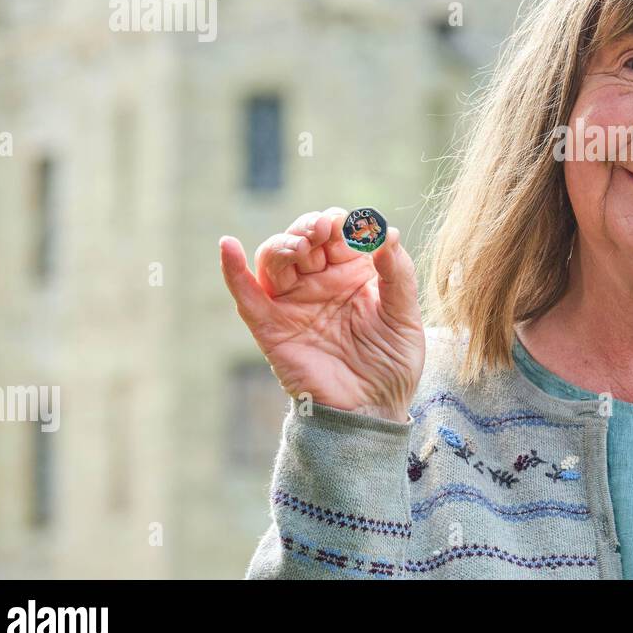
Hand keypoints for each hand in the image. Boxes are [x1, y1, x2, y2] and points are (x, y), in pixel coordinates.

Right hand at [219, 206, 424, 422]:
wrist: (373, 410)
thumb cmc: (392, 363)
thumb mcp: (405, 315)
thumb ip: (399, 274)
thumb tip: (388, 232)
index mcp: (352, 272)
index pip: (337, 232)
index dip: (340, 222)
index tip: (350, 224)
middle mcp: (319, 281)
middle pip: (302, 238)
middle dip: (309, 227)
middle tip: (322, 230)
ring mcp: (293, 302)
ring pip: (275, 259)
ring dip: (284, 244)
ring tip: (302, 245)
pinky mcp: (271, 327)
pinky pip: (246, 295)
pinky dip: (232, 270)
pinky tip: (227, 246)